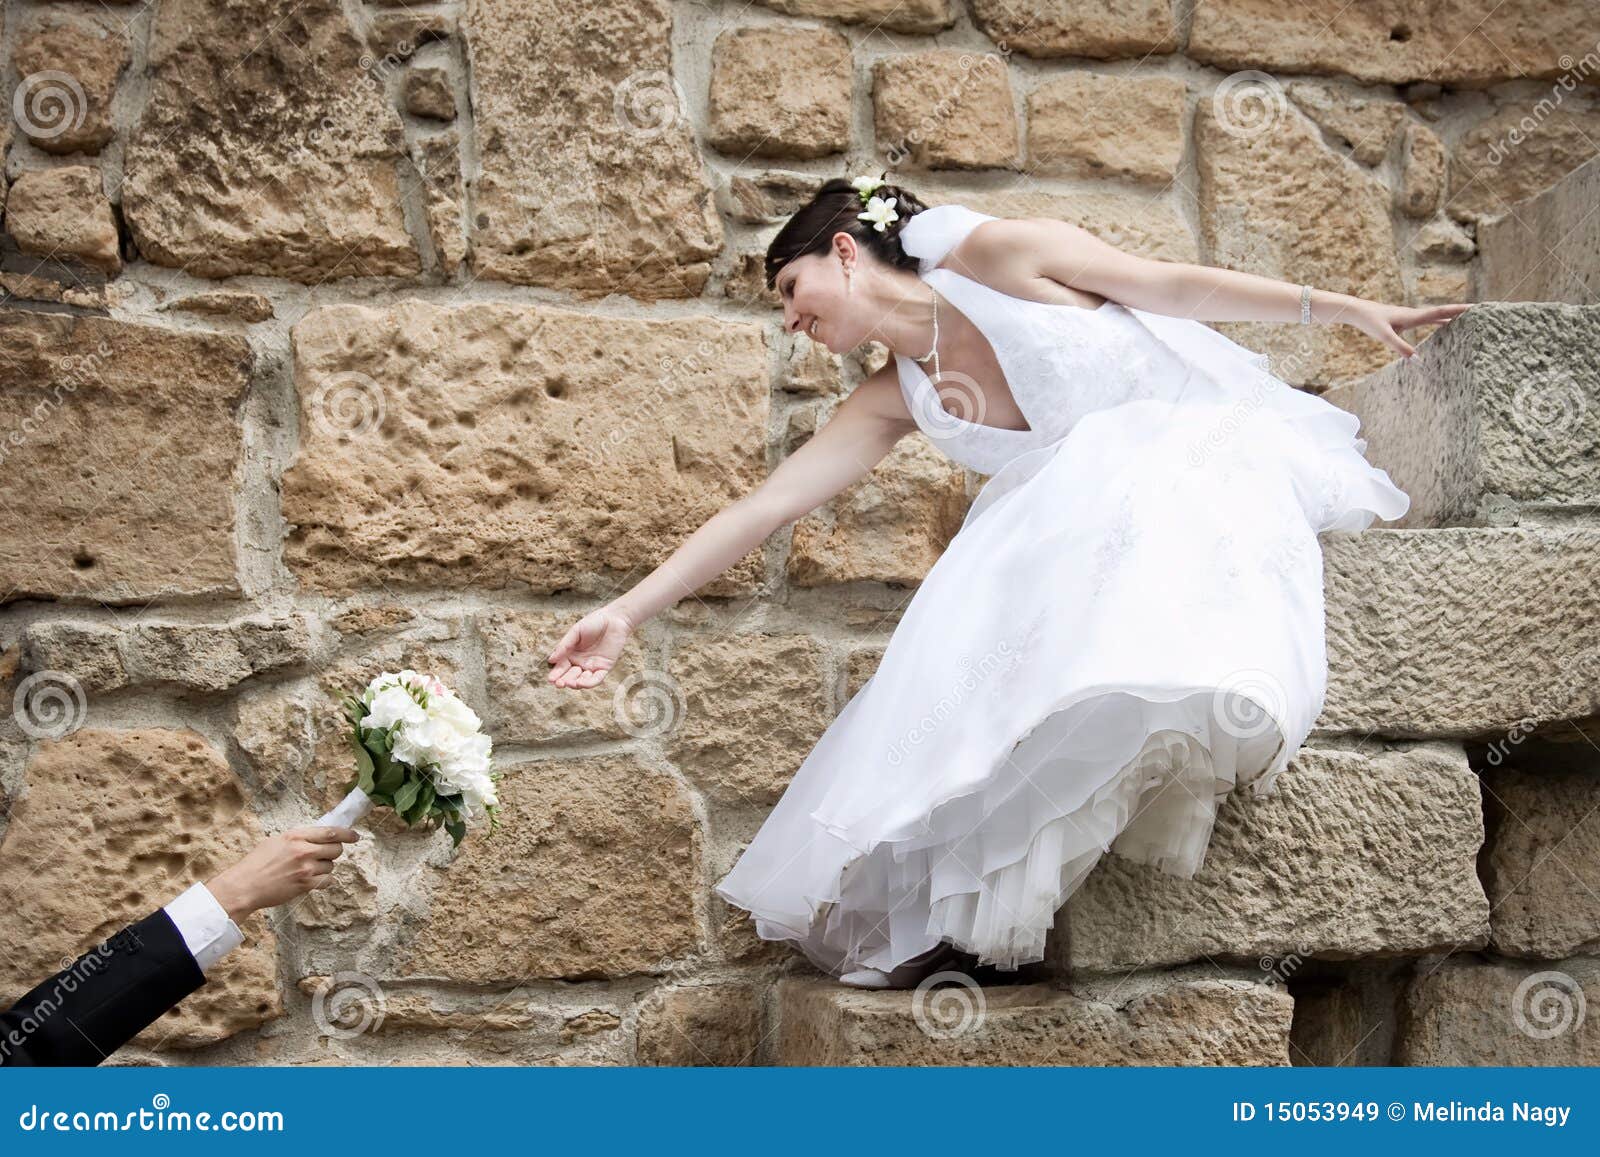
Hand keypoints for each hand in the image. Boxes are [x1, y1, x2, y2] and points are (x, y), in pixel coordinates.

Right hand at [205, 826, 359, 921]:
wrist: (244, 885)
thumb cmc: (256, 863)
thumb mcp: (276, 841)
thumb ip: (298, 838)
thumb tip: (318, 836)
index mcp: (296, 836)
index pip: (331, 831)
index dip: (347, 834)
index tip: (355, 836)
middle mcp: (303, 850)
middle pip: (336, 849)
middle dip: (334, 852)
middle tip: (324, 855)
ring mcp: (306, 868)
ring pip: (331, 866)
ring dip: (324, 868)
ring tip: (308, 870)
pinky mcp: (305, 885)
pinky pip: (327, 881)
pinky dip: (324, 881)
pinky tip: (312, 881)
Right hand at [546, 605, 632, 689]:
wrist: (613, 619)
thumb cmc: (593, 622)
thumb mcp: (575, 632)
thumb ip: (564, 646)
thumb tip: (550, 660)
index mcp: (571, 654)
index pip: (561, 667)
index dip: (556, 674)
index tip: (550, 679)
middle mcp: (580, 662)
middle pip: (570, 676)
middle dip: (563, 681)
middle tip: (558, 684)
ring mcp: (592, 666)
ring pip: (582, 680)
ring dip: (575, 684)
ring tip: (570, 683)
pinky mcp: (604, 668)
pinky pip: (596, 679)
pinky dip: (589, 683)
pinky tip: (581, 683)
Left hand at [1345, 301, 1472, 358]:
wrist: (1356, 311)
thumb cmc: (1369, 322)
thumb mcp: (1384, 336)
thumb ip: (1400, 348)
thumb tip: (1417, 361)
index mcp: (1413, 316)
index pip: (1441, 312)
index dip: (1458, 310)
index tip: (1476, 307)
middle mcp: (1414, 314)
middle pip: (1442, 312)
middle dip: (1461, 311)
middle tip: (1481, 311)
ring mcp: (1410, 316)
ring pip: (1436, 315)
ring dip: (1452, 316)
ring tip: (1469, 318)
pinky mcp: (1404, 320)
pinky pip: (1426, 320)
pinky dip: (1438, 322)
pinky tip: (1444, 326)